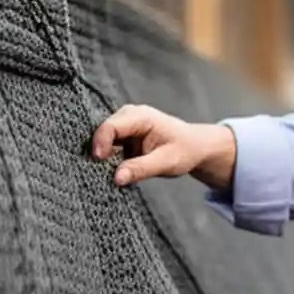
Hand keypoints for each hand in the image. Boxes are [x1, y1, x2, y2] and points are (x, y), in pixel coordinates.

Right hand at [91, 104, 236, 189]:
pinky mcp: (123, 135)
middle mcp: (129, 116)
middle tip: (98, 170)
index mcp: (141, 116)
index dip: (100, 144)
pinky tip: (112, 168)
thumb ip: (141, 169)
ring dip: (102, 155)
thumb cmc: (185, 151)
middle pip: (102, 131)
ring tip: (104, 170)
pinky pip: (107, 145)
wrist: (195, 147)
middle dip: (98, 150)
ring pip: (102, 139)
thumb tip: (116, 178)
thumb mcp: (166, 162)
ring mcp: (125, 124)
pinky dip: (107, 157)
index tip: (99, 161)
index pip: (111, 126)